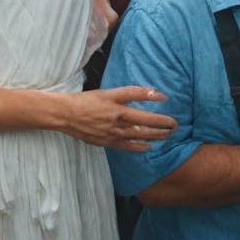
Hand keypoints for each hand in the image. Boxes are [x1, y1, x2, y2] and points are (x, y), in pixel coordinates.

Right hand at [52, 86, 175, 150]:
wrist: (64, 115)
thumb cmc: (84, 101)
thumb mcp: (106, 92)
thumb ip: (130, 92)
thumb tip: (152, 92)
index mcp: (117, 108)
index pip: (143, 107)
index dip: (155, 103)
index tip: (166, 100)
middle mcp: (117, 122)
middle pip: (145, 125)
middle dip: (162, 125)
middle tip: (174, 125)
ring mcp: (112, 134)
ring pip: (138, 136)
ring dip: (154, 136)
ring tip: (166, 135)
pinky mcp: (106, 142)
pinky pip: (126, 146)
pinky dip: (138, 147)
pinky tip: (147, 146)